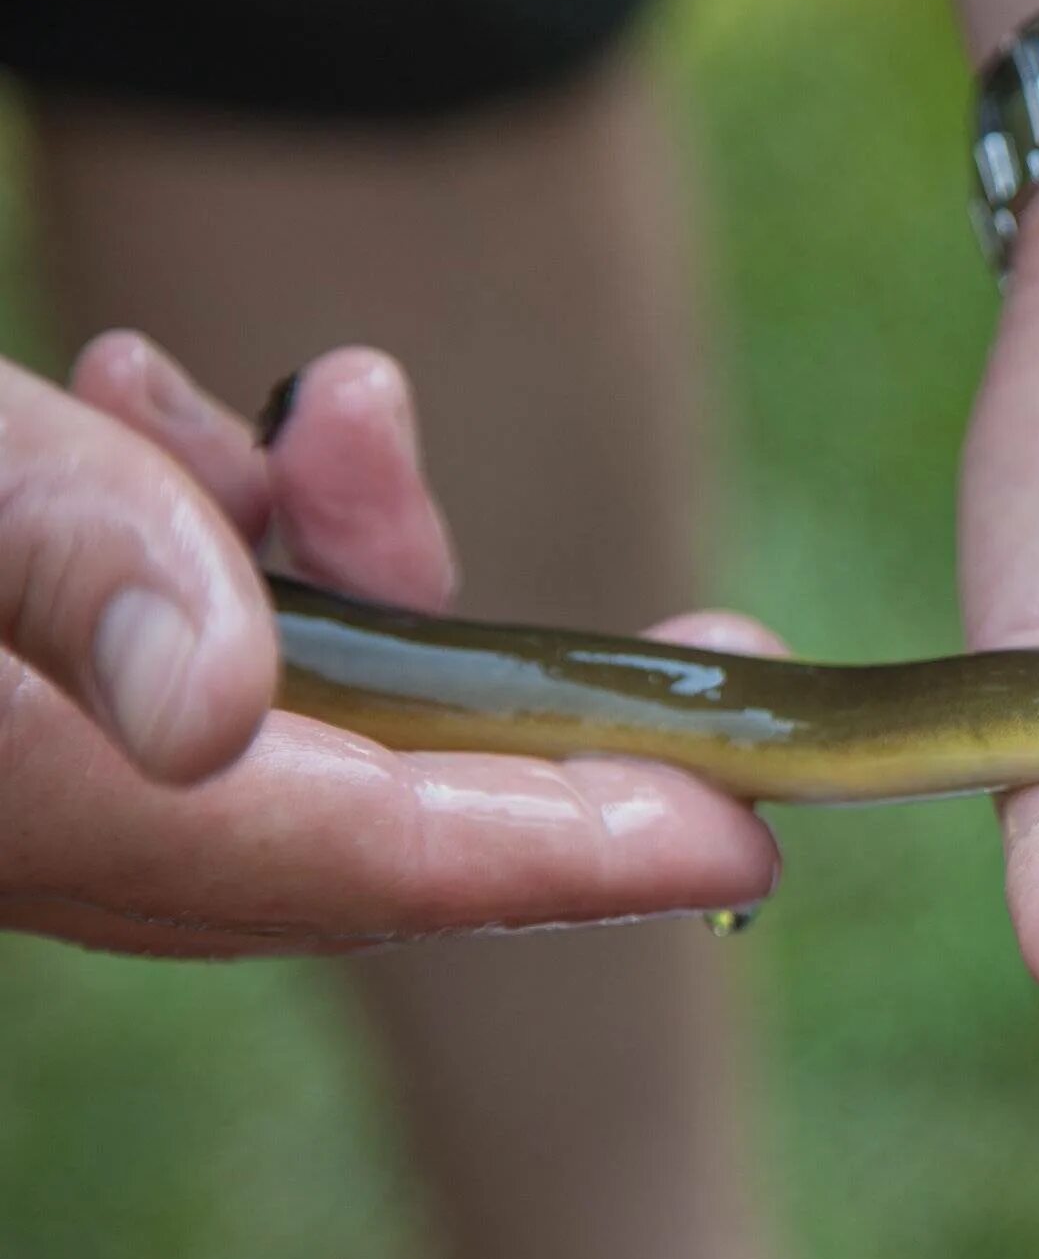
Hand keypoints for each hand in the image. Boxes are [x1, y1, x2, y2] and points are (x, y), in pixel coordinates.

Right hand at [0, 335, 780, 956]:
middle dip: (545, 715)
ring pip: (281, 717)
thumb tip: (216, 714)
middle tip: (716, 641)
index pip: (367, 858)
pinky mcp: (25, 702)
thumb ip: (61, 558)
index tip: (745, 841)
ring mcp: (36, 768)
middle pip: (367, 816)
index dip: (574, 850)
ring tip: (350, 403)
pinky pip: (164, 656)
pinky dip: (216, 544)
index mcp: (30, 803)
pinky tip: (156, 400)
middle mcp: (43, 820)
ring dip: (355, 566)